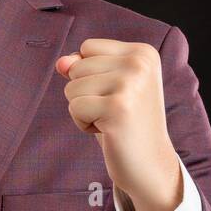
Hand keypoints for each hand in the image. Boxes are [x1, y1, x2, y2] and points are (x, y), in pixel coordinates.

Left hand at [56, 38, 181, 210]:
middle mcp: (140, 63)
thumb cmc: (124, 121)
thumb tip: (61, 63)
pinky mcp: (118, 108)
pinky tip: (108, 130)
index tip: (116, 92)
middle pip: (77, 66)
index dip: (89, 73)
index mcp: (143, 52)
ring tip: (111, 120)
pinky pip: (74, 108)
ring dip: (84, 109)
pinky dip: (83, 124)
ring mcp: (131, 84)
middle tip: (114, 110)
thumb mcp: (106, 86)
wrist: (149, 163)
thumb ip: (82, 67)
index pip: (87, 47)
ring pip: (72, 87)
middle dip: (85, 92)